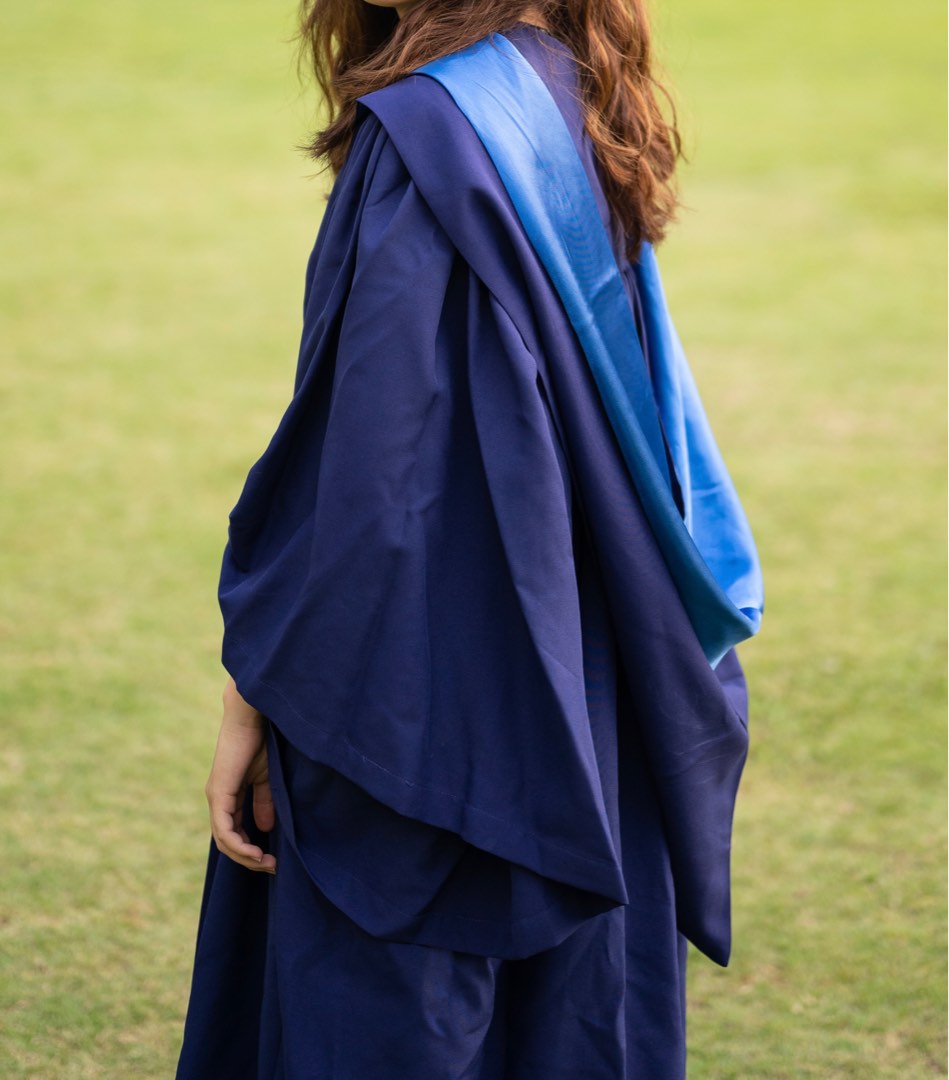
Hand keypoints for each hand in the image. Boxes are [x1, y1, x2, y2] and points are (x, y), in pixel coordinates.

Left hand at [204, 677, 276, 873]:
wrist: (253, 716)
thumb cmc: (262, 740)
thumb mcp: (267, 778)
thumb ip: (264, 802)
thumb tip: (267, 829)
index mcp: (229, 797)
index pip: (235, 833)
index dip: (253, 849)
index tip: (273, 859)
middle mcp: (218, 800)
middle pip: (228, 842)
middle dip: (250, 859)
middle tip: (272, 867)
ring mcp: (216, 798)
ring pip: (224, 841)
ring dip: (245, 857)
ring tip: (267, 862)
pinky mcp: (219, 793)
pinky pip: (224, 829)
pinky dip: (239, 844)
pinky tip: (255, 851)